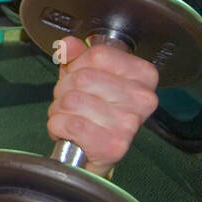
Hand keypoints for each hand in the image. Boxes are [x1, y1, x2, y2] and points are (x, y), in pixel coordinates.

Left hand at [46, 37, 158, 177]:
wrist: (93, 156)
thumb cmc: (93, 114)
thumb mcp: (85, 76)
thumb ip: (76, 56)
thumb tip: (68, 45)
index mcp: (144, 75)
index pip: (98, 54)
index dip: (77, 65)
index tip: (80, 78)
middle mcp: (143, 99)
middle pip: (82, 77)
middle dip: (64, 91)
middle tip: (72, 104)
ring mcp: (130, 123)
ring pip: (72, 100)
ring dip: (60, 111)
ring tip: (71, 118)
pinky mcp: (114, 145)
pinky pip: (70, 124)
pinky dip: (58, 127)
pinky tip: (69, 133)